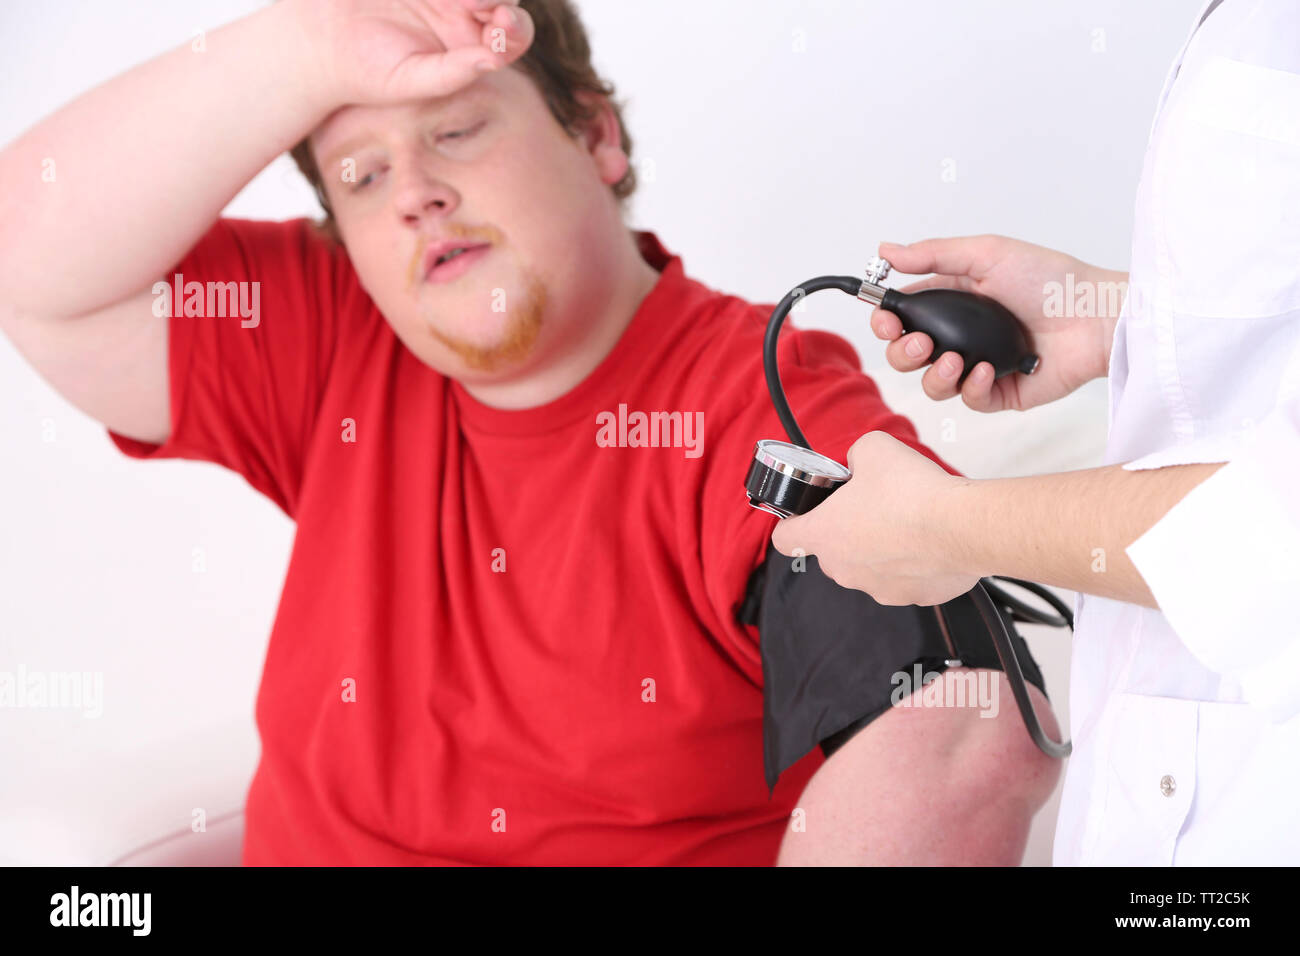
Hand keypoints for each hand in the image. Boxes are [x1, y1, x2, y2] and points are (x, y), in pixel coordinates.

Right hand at [304, 0, 535, 105]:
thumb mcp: (410, 80)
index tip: (502, 26)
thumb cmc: (369, 71)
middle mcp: (465, 13)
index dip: (515, 30)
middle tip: (479, 0)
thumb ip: (452, 74)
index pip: (510, 38)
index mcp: (471, 46)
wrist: (324, 41)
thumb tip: (494, 61)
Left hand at [769, 431, 980, 606]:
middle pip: (832, 552)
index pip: (785, 538)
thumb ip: (855, 457)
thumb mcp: (872, 449)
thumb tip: (859, 464)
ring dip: (880, 549)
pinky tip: (928, 541)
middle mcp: (845, 569)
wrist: (962, 526)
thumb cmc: (914, 493)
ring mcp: (878, 588)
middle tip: (871, 508)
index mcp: (825, 535)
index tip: (804, 516)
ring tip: (906, 522)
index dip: (792, 523)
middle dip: (846, 531)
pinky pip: (905, 579)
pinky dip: (913, 564)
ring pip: (869, 567)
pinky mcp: (913, 597)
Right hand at [870, 235, 1125, 411]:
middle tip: (922, 343)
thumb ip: (933, 254)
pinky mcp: (998, 394)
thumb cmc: (1050, 279)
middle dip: (903, 353)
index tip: (885, 321)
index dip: (885, 323)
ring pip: (931, 385)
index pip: (902, 318)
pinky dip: (972, 387)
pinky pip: (968, 401)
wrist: (1095, 316)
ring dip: (933, 374)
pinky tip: (989, 369)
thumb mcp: (987, 253)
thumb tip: (885, 250)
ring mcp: (977, 367)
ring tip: (955, 359)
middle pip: (907, 356)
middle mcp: (960, 336)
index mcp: (951, 302)